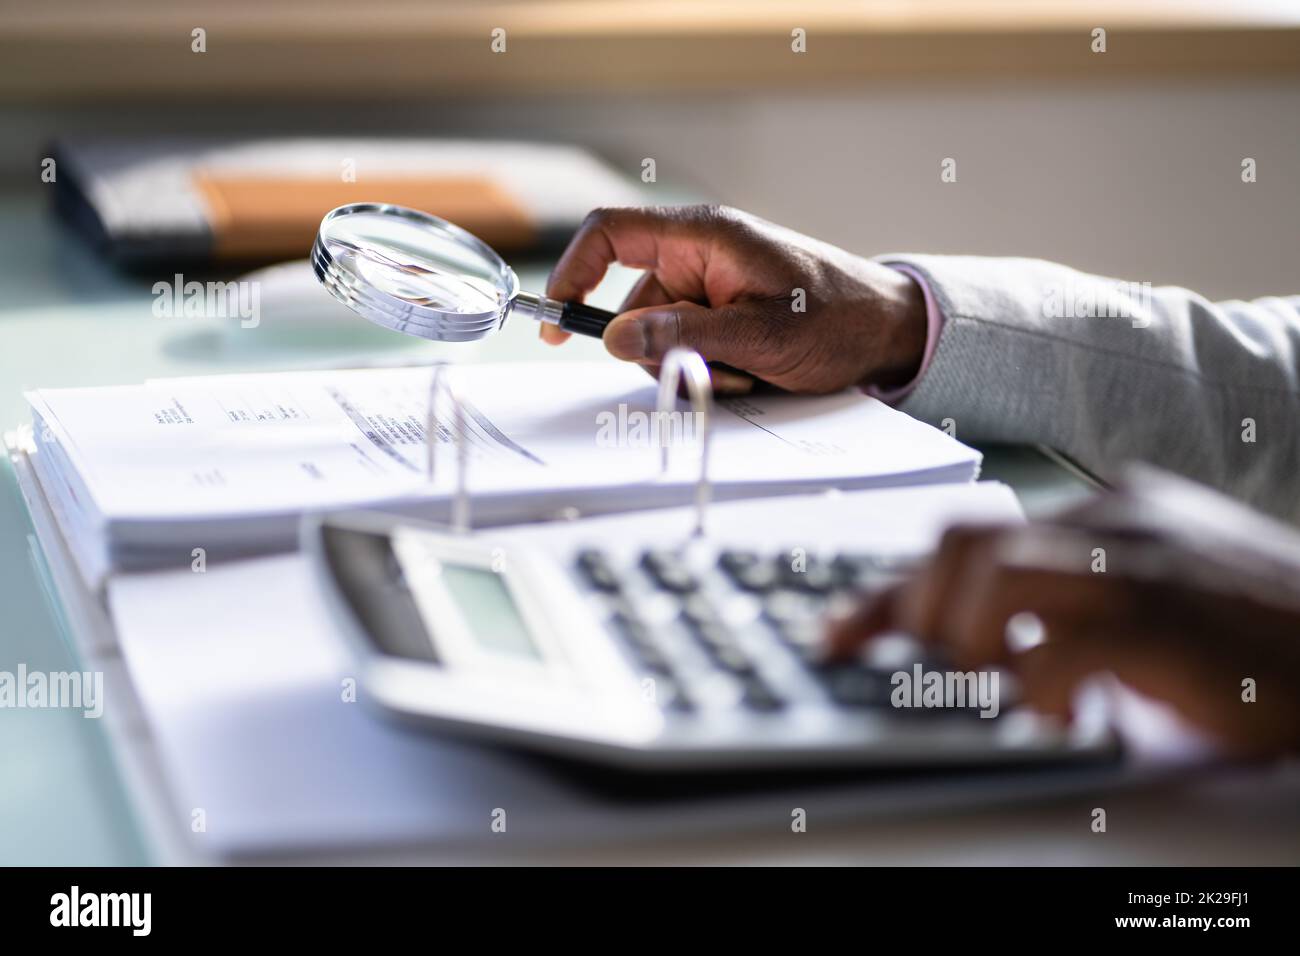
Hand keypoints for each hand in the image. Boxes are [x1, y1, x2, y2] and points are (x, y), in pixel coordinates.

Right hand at [543, 205, 927, 393]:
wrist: (890, 331)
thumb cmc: (838, 320)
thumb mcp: (758, 336)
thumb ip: (683, 335)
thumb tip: (613, 338)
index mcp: (704, 236)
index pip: (610, 232)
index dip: (573, 271)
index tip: (558, 322)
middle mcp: (701, 253)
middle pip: (632, 301)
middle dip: (657, 348)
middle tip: (707, 374)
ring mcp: (712, 282)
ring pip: (658, 331)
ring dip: (689, 363)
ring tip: (746, 373)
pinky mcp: (722, 309)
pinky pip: (687, 342)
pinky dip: (707, 367)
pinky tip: (748, 373)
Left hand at [826, 469, 1299, 755]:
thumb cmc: (1252, 637)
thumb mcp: (1146, 603)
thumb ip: (1065, 609)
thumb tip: (972, 650)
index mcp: (1103, 515)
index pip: (963, 537)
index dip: (887, 591)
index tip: (836, 634)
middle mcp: (1114, 521)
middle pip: (961, 542)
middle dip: (914, 610)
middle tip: (924, 667)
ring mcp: (1143, 561)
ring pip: (995, 573)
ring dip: (966, 639)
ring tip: (990, 685)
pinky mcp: (1173, 618)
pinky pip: (1068, 644)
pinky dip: (1040, 686)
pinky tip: (1060, 714)